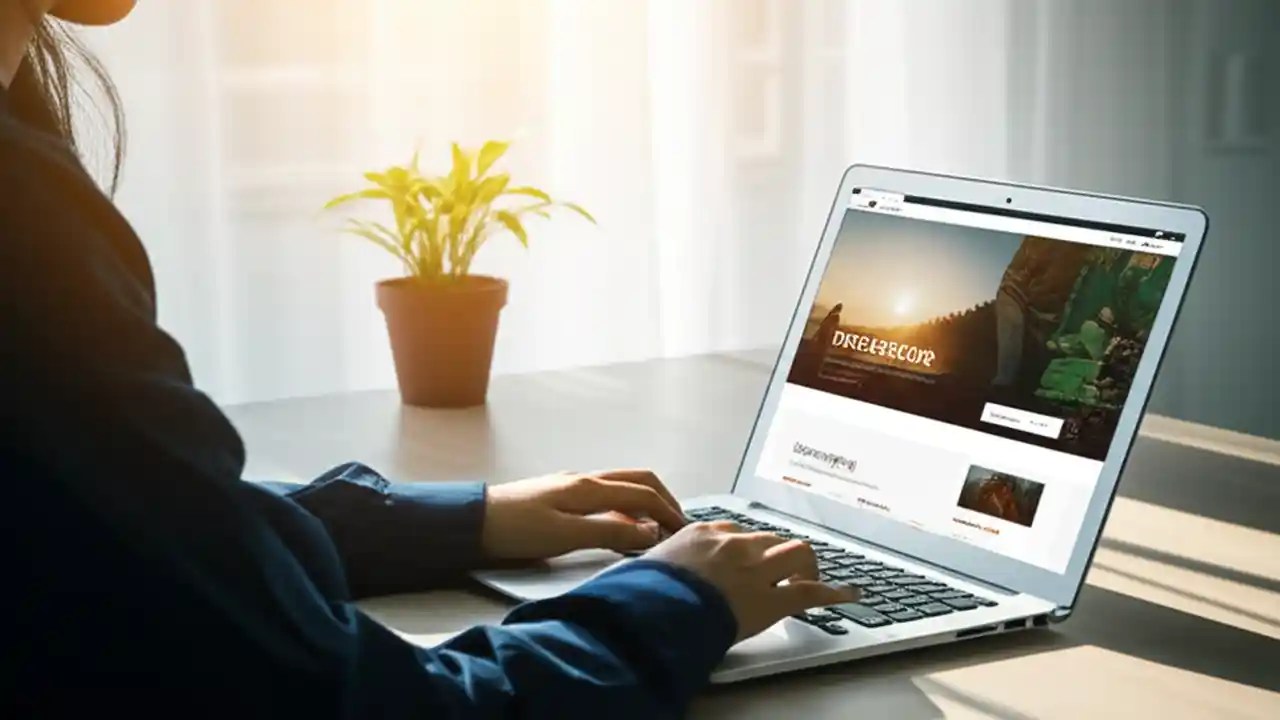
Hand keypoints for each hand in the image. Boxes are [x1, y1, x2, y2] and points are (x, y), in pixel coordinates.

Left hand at [481, 470, 685, 559]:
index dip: (668, 512)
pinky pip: (604, 494)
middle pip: (636, 479)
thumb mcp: (567, 536)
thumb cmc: (517, 530)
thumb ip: (611, 533)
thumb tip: (651, 532)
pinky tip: (619, 525)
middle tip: (678, 522)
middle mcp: (584, 479)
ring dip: (644, 500)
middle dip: (662, 498)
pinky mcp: (558, 494)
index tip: (685, 532)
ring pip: (620, 485)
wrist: (471, 522)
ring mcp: (570, 484)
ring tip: (655, 525)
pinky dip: (624, 505)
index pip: (642, 493)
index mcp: (589, 488)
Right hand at [644, 522, 859, 641]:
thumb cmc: (642, 595)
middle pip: (768, 538)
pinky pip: (810, 592)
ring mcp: (755, 569)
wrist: (652, 613)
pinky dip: (832, 593)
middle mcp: (734, 543)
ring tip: (807, 578)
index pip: (734, 530)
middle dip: (776, 554)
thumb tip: (644, 574)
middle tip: (778, 572)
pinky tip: (846, 595)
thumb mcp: (644, 568)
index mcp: (702, 532)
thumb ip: (657, 565)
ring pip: (797, 553)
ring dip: (804, 566)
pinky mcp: (771, 599)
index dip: (745, 547)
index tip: (746, 557)